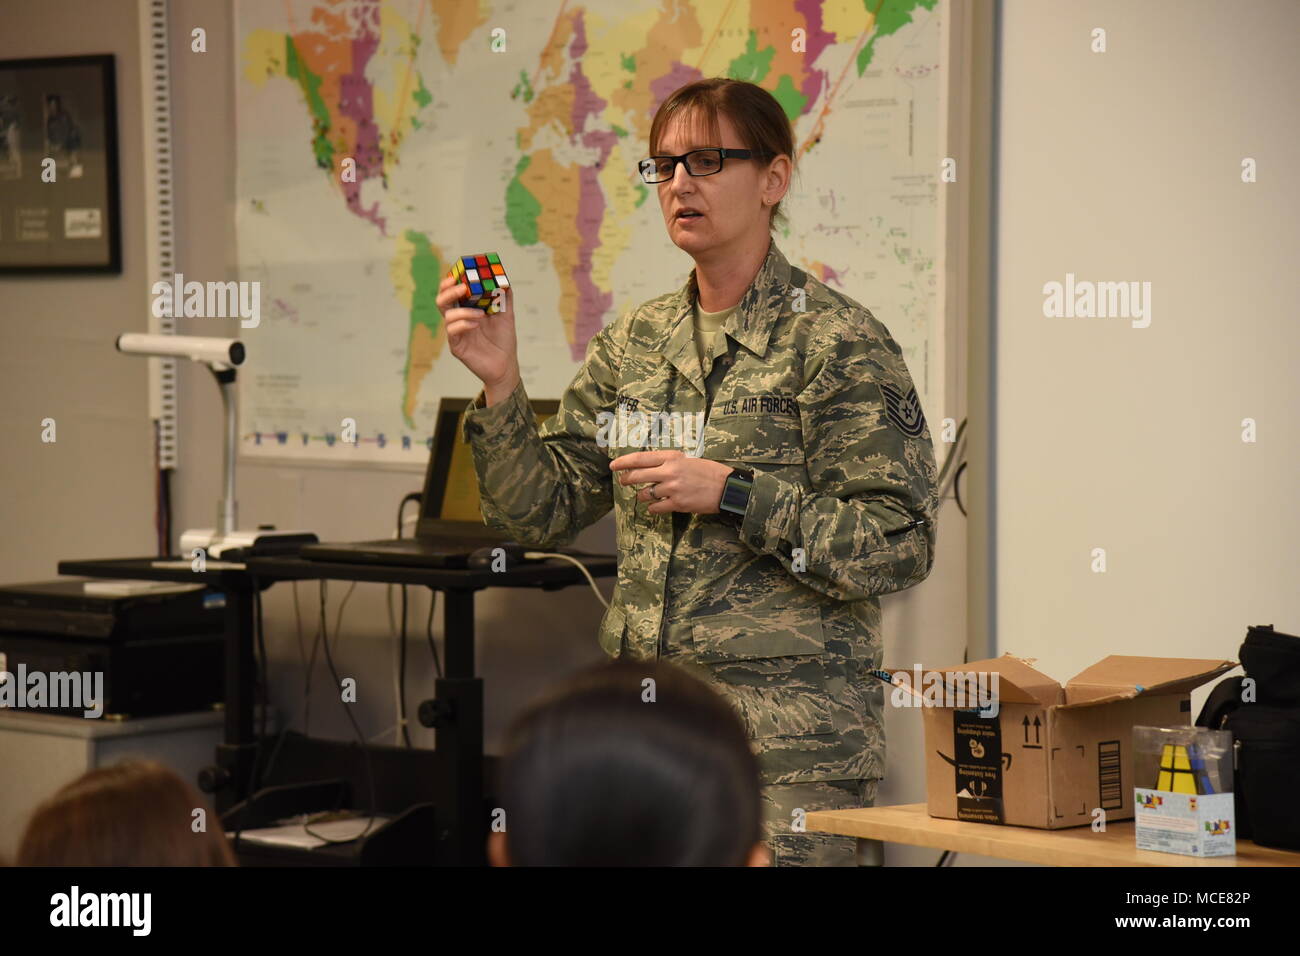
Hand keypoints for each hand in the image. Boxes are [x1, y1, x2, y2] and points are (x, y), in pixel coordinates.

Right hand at [436, 274, 519, 402]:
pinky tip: (476, 324)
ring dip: (463, 310)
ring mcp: (456, 333)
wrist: (506, 365)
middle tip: (462, 286)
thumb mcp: (507, 315)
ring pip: (447, 315)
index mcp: (467, 309)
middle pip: (442, 300)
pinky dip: (463, 324)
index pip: (453, 291)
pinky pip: (452, 331)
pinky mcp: (456, 346)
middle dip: (448, 290)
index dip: (451, 281)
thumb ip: (505, 297)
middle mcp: (459, 319)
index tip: (459, 272)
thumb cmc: (504, 340)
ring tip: (481, 314)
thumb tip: (504, 278)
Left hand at [610, 450, 734, 514]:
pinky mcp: (678, 503)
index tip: (613, 465)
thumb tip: (650, 468)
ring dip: (642, 496)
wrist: (727, 487)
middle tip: (622, 482)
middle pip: (637, 475)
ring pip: (645, 494)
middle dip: (626, 479)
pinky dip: (653, 508)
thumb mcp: (688, 460)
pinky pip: (656, 507)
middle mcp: (670, 471)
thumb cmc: (709, 472)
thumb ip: (669, 463)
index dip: (624, 462)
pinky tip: (657, 506)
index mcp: (673, 457)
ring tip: (646, 495)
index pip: (641, 458)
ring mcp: (673, 488)